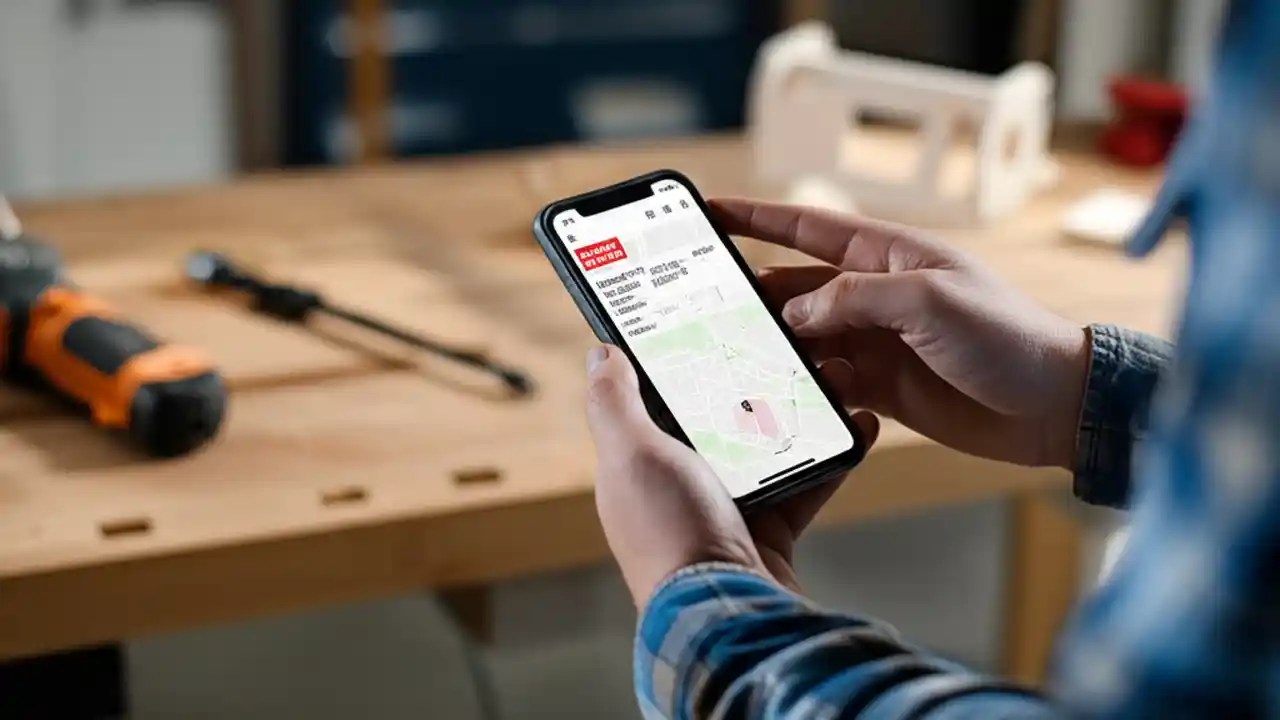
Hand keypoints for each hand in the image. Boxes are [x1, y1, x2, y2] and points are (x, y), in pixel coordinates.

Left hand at [585, 345, 879, 605]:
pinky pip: (805, 481)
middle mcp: (680, 484)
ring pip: (768, 443)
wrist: (729, 614)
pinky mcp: (770, 529)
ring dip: (801, 408)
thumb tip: (599, 352)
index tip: (717, 322)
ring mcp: (727, 508)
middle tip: (791, 342)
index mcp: (639, 463)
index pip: (657, 398)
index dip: (684, 359)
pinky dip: (832, 454)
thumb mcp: (630, 454)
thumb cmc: (670, 534)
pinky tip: (857, 424)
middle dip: (757, 377)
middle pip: (720, 415)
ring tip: (833, 374)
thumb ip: (614, 402)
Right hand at [710, 198, 1088, 469]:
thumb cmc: (1006, 337)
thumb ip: (854, 298)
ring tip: (744, 361)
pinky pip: (827, 383)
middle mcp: (877, 295)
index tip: (711, 212)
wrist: (1053, 405)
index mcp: (889, 256)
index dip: (757, 218)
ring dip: (780, 350)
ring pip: (806, 340)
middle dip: (754, 298)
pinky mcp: (882, 386)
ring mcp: (877, 342)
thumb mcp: (927, 301)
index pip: (808, 228)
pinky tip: (792, 397)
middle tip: (708, 310)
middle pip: (796, 290)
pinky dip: (807, 389)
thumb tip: (795, 314)